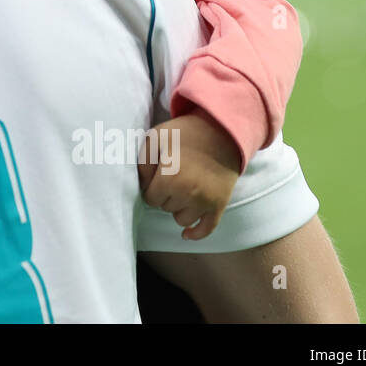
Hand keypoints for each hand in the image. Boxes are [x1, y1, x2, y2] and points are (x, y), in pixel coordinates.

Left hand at [137, 109, 240, 239]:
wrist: (222, 131)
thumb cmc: (185, 133)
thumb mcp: (155, 138)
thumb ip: (143, 164)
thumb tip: (142, 186)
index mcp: (170, 178)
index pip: (150, 199)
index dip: (151, 187)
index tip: (157, 175)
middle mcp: (189, 194)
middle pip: (165, 208)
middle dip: (164, 195)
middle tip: (173, 175)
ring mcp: (206, 202)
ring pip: (182, 219)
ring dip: (178, 208)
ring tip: (182, 189)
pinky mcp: (220, 205)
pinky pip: (207, 229)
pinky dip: (196, 233)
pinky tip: (186, 234)